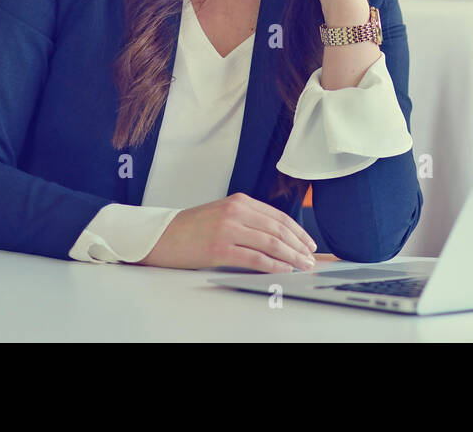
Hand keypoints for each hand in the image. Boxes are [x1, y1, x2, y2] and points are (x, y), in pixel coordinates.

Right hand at [137, 192, 317, 270]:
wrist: (161, 236)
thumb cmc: (192, 228)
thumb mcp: (223, 214)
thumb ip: (248, 220)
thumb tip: (278, 238)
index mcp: (240, 201)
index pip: (278, 216)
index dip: (298, 231)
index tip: (309, 243)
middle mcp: (236, 212)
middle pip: (278, 229)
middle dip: (299, 245)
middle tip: (311, 258)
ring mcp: (228, 229)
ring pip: (271, 243)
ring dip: (291, 256)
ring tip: (303, 265)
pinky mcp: (220, 249)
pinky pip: (254, 258)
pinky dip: (273, 265)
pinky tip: (284, 269)